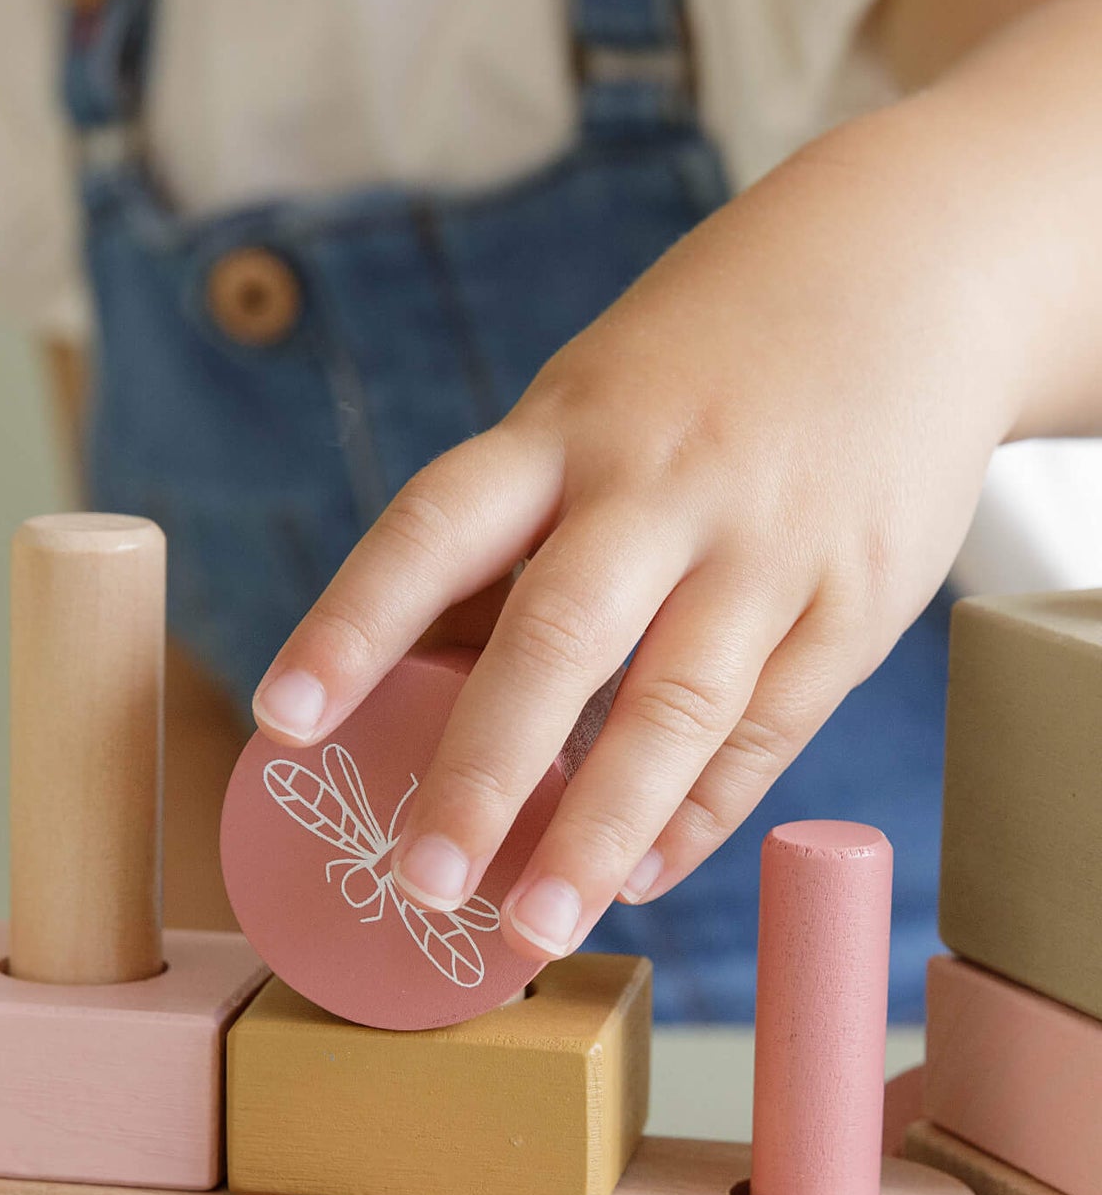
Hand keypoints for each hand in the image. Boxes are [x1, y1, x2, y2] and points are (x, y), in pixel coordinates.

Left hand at [250, 135, 1011, 959]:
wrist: (912, 268)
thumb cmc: (696, 369)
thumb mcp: (583, 410)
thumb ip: (506, 541)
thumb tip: (401, 684)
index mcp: (562, 431)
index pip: (433, 530)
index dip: (352, 626)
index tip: (281, 720)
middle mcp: (660, 485)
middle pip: (559, 638)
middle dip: (484, 769)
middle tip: (421, 880)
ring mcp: (768, 545)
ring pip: (677, 709)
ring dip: (598, 831)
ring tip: (535, 926)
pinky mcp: (858, 600)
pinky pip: (768, 731)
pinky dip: (699, 815)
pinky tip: (637, 876)